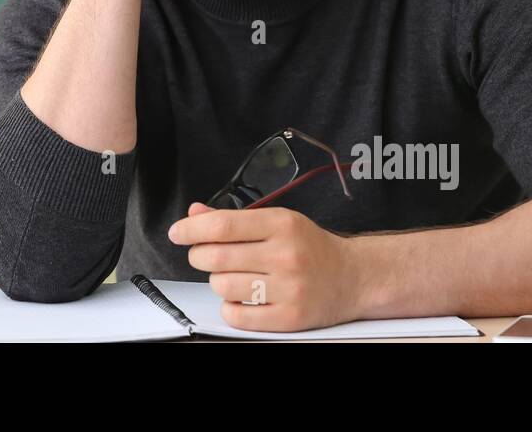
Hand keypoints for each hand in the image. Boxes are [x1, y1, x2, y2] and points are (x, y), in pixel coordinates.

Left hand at [168, 202, 370, 330]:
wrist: (354, 277)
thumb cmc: (311, 248)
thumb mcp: (277, 221)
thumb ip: (234, 218)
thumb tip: (195, 214)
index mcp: (281, 224)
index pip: (222, 225)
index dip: (191, 229)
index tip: (177, 232)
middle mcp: (285, 255)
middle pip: (216, 257)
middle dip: (199, 256)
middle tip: (204, 255)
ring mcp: (289, 288)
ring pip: (223, 286)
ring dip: (217, 282)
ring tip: (233, 276)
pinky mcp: (290, 318)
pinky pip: (238, 316)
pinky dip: (230, 307)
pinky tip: (242, 298)